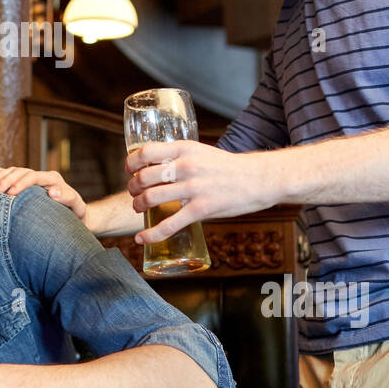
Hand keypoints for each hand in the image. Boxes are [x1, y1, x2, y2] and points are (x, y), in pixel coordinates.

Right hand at [0, 166, 86, 220]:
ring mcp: (34, 178)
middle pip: (21, 172)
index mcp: (53, 179)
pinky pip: (12, 174)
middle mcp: (43, 176)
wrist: (77, 215)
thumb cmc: (77, 214)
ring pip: (14, 171)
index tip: (10, 194)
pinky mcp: (28, 183)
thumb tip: (52, 191)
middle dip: (6, 179)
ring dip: (0, 175)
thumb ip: (68, 198)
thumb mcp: (77, 207)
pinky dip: (0, 173)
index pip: (33, 176)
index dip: (21, 183)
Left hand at [125, 140, 281, 243]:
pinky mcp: (201, 209)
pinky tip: (141, 238)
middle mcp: (186, 166)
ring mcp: (193, 188)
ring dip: (138, 205)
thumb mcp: (201, 152)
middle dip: (133, 187)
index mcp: (185, 149)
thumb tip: (157, 165)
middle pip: (144, 177)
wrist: (259, 178)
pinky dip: (151, 234)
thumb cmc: (229, 166)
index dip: (131, 163)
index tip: (129, 170)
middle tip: (134, 193)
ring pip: (151, 198)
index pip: (146, 152)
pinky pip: (169, 224)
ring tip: (139, 208)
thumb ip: (180, 157)